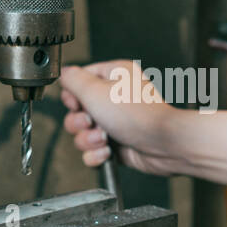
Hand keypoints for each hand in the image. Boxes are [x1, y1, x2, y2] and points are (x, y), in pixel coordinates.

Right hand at [59, 60, 184, 174]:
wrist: (163, 144)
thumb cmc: (138, 115)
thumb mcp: (95, 91)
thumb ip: (73, 80)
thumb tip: (63, 72)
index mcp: (113, 76)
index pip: (79, 81)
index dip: (73, 95)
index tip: (77, 103)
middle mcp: (114, 98)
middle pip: (77, 110)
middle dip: (79, 122)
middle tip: (91, 122)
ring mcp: (116, 122)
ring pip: (83, 133)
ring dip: (87, 139)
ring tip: (103, 139)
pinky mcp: (117, 144)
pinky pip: (93, 150)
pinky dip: (96, 154)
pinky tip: (107, 152)